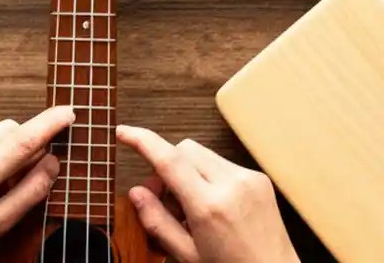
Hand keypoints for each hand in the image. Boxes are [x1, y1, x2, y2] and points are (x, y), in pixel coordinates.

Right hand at [117, 125, 299, 262]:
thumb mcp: (187, 255)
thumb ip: (157, 222)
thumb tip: (137, 193)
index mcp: (210, 207)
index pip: (168, 160)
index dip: (141, 141)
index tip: (124, 133)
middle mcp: (232, 185)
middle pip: (184, 149)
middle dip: (167, 166)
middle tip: (162, 199)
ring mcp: (249, 179)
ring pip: (203, 153)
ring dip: (187, 171)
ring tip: (190, 208)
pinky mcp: (259, 179)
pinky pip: (222, 164)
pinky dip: (208, 177)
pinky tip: (212, 206)